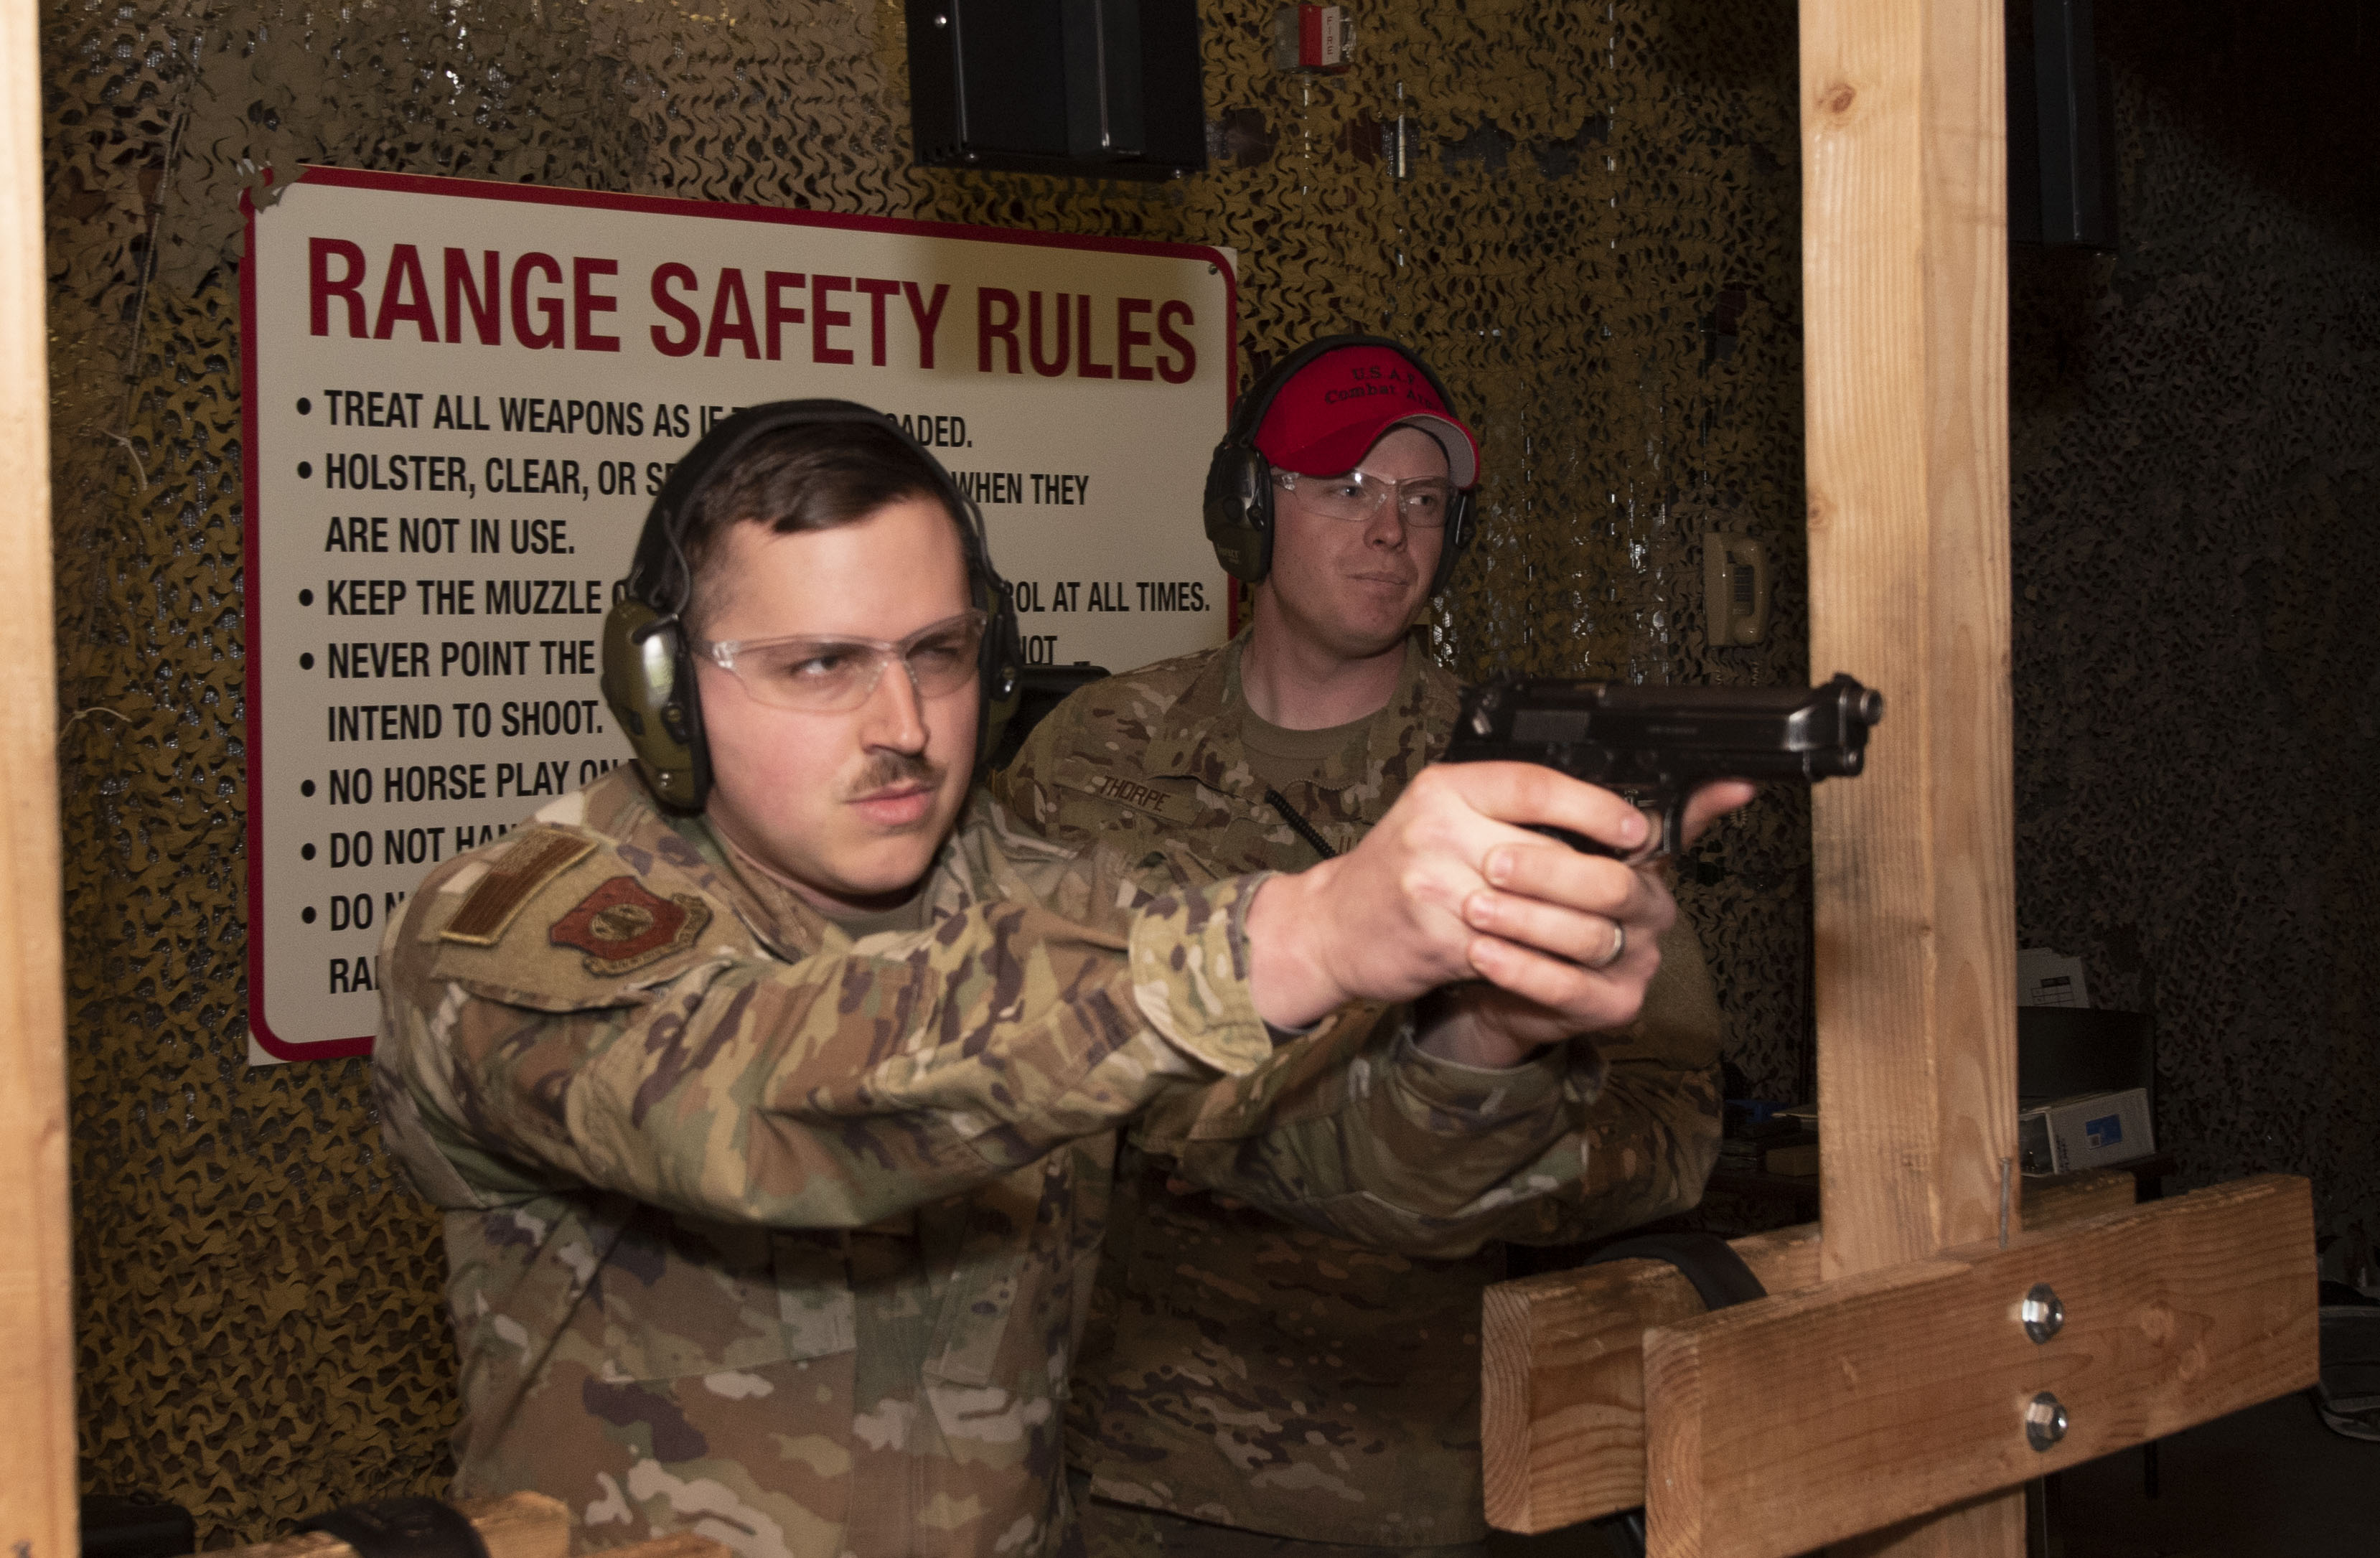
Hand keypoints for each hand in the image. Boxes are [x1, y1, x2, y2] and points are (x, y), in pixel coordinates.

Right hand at [1244, 767, 1751, 1034]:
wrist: (1331, 925)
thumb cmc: (1399, 870)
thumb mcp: (1445, 816)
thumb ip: (1511, 809)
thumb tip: (1604, 810)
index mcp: (1446, 788)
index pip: (1534, 784)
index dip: (1595, 807)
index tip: (1637, 828)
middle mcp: (1436, 828)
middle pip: (1546, 853)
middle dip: (1602, 879)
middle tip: (1639, 891)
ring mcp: (1433, 884)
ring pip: (1536, 910)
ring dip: (1581, 929)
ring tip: (1614, 933)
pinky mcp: (1435, 937)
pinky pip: (1510, 952)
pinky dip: (1543, 962)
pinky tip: (1565, 963)